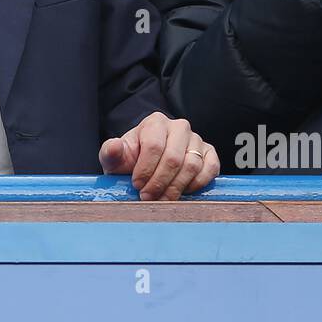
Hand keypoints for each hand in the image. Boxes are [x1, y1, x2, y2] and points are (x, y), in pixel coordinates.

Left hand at [99, 112, 218, 199]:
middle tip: (148, 197)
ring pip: (191, 165)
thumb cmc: (131, 161)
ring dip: (176, 187)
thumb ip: (111, 152)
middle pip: (173, 158)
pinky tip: (182, 193)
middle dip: (159, 182)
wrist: (147, 167)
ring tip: (162, 199)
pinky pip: (210, 169)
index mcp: (155, 122)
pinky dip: (197, 184)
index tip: (136, 186)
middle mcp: (179, 127)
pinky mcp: (209, 154)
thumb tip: (114, 147)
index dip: (145, 170)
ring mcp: (196, 139)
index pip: (154, 146)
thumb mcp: (116, 157)